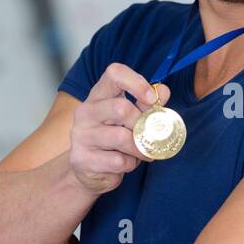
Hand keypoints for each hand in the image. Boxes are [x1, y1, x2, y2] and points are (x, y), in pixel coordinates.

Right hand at [69, 63, 169, 193]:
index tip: (153, 99)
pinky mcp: (82, 158)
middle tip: (150, 136)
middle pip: (121, 108)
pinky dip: (130, 164)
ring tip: (142, 152)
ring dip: (140, 148)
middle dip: (143, 125)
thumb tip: (162, 91)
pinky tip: (126, 162)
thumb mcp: (131, 118)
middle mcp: (86, 111)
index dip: (137, 83)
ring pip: (122, 138)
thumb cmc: (114, 140)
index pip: (114, 73)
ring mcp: (81, 134)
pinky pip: (118, 161)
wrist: (90, 170)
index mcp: (99, 95)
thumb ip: (147, 105)